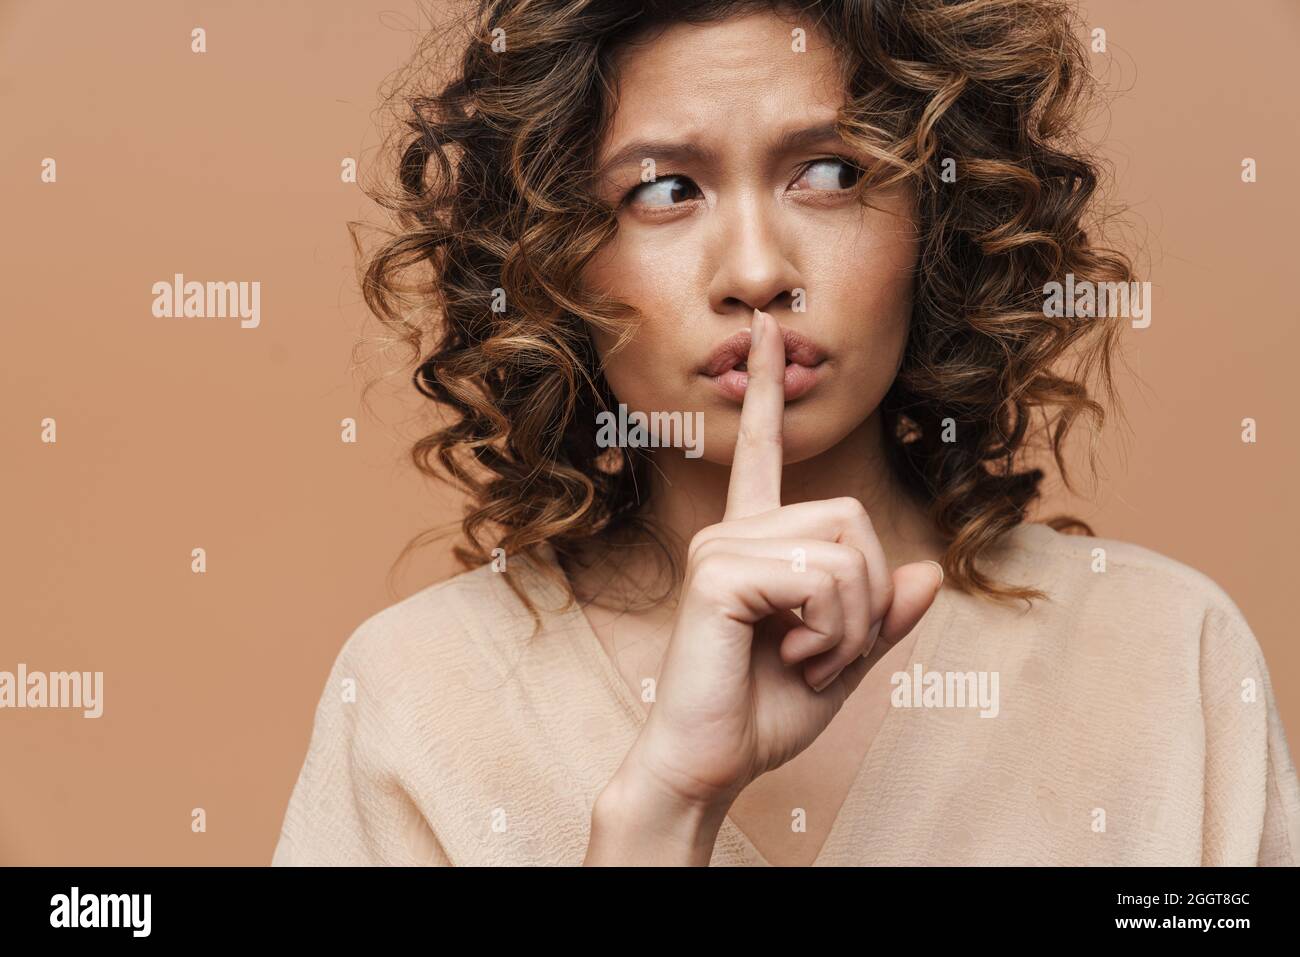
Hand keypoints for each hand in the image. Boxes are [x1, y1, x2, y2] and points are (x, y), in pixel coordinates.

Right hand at [615, 306, 944, 813]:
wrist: (709, 765)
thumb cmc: (762, 713)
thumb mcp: (843, 660)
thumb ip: (880, 615)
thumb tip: (928, 569)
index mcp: (755, 541)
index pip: (766, 453)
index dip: (771, 390)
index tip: (769, 328)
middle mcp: (732, 529)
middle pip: (853, 517)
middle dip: (866, 599)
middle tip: (827, 654)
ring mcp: (722, 544)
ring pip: (844, 549)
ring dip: (852, 623)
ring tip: (808, 662)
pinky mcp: (720, 571)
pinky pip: (820, 576)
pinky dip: (832, 631)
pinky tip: (794, 659)